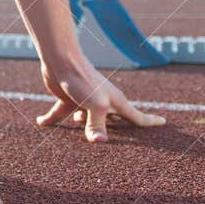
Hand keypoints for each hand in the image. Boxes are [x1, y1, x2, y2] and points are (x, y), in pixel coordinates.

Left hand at [35, 56, 165, 142]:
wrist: (61, 60)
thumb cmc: (83, 80)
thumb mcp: (94, 105)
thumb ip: (97, 125)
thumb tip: (100, 143)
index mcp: (115, 103)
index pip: (137, 117)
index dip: (151, 122)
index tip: (164, 122)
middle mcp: (102, 103)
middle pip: (113, 121)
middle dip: (118, 129)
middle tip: (129, 140)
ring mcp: (85, 102)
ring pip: (87, 121)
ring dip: (83, 128)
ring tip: (78, 129)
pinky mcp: (68, 99)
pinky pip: (60, 113)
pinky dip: (51, 119)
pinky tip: (40, 122)